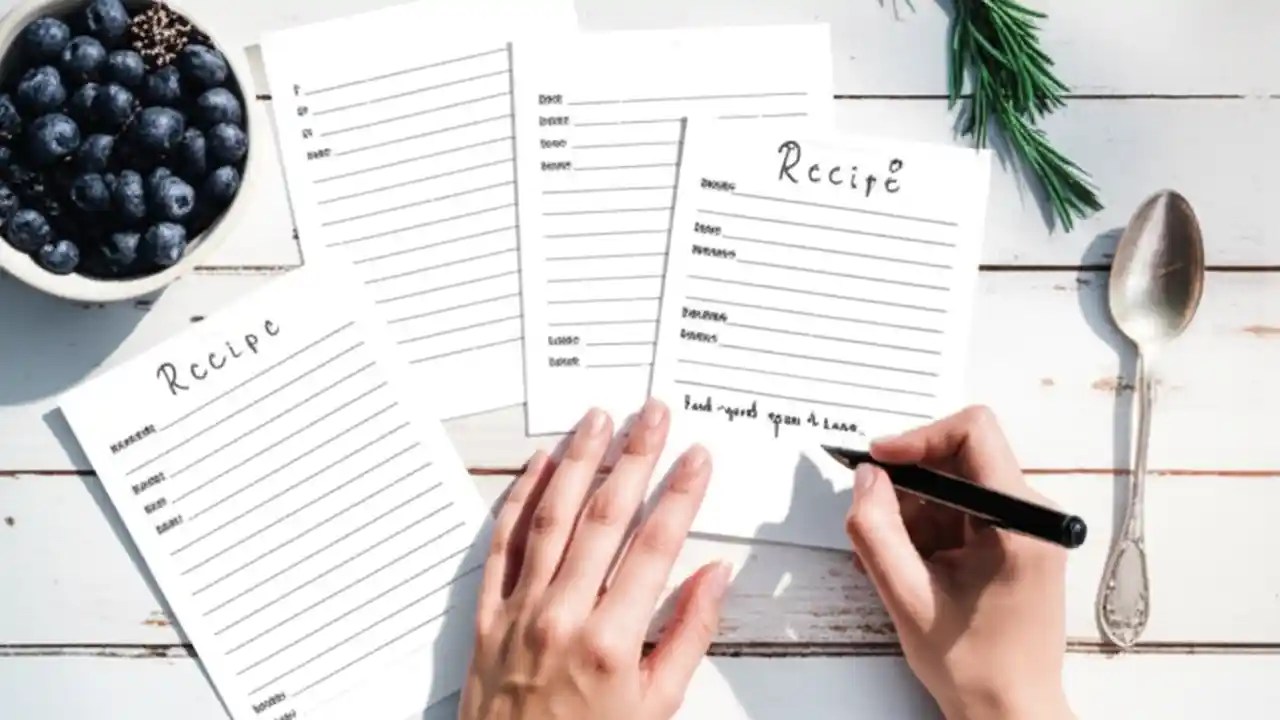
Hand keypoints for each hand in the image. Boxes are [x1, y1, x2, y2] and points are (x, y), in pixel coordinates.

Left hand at [460, 399, 729, 719]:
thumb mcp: (656, 706)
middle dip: (635, 457)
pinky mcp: (489, 614)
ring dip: (578, 460)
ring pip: (551, 516)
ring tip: (598, 419)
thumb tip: (713, 576)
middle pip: (604, 516)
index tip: (697, 458)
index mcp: (611, 642)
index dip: (681, 494)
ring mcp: (521, 610)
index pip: (655, 546)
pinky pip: (503, 542)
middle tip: (653, 414)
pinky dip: (521, 498)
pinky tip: (539, 465)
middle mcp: (562, 615)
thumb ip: (688, 635)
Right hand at [844, 406, 1074, 719]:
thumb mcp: (907, 597)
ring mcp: (1025, 528)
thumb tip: (866, 478)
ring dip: (912, 514)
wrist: (1011, 710)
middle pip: (958, 459)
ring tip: (885, 558)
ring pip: (953, 487)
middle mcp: (1032, 516)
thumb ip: (876, 531)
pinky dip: (925, 531)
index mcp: (1019, 522)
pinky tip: (904, 565)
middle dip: (907, 486)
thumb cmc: (975, 667)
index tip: (878, 461)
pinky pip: (960, 512)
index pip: (973, 432)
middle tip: (872, 520)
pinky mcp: (1013, 542)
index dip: (917, 438)